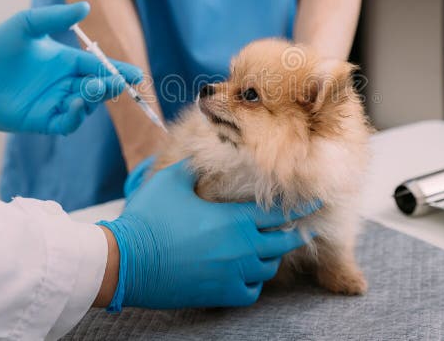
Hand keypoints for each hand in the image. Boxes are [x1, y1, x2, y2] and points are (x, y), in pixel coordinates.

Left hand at [0, 2, 142, 134]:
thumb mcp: (27, 25)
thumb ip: (56, 17)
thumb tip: (86, 6)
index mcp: (65, 62)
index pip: (99, 67)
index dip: (118, 71)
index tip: (136, 75)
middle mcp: (64, 83)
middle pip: (97, 88)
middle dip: (110, 86)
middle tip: (116, 82)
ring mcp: (54, 103)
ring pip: (87, 106)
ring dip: (94, 99)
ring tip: (93, 89)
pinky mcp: (42, 120)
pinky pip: (67, 122)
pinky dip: (77, 116)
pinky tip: (77, 104)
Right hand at [99, 160, 317, 310]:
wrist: (126, 261)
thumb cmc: (149, 218)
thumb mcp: (172, 181)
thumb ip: (197, 166)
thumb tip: (208, 149)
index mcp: (233, 219)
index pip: (279, 212)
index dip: (301, 206)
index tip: (317, 200)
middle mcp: (241, 248)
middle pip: (283, 242)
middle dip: (293, 233)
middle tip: (299, 227)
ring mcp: (232, 274)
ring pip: (269, 267)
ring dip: (270, 255)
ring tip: (265, 246)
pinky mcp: (221, 294)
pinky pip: (252, 291)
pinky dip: (254, 281)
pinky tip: (246, 271)